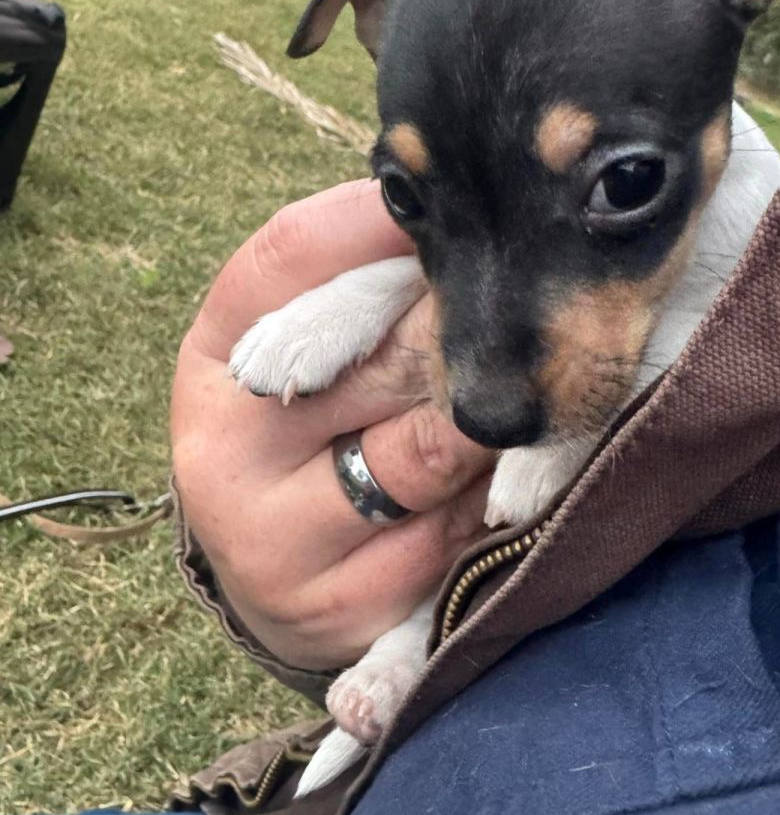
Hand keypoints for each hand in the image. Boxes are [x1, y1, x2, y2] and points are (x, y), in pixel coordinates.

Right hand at [171, 180, 493, 670]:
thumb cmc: (314, 428)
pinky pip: (458, 529)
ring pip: (435, 446)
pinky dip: (497, 497)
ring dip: (495, 419)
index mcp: (215, 357)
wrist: (281, 569)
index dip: (387, 221)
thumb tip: (460, 220)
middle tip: (530, 306)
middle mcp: (227, 447)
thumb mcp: (309, 347)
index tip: (461, 205)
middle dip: (471, 329)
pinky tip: (502, 481)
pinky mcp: (341, 608)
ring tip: (526, 397)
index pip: (295, 254)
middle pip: (387, 353)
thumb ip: (365, 285)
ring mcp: (276, 539)